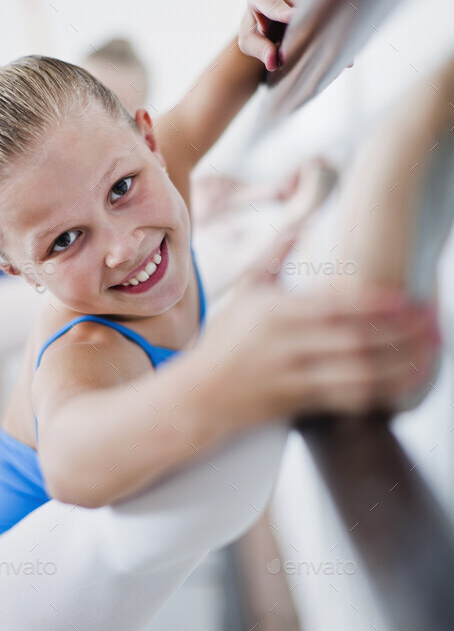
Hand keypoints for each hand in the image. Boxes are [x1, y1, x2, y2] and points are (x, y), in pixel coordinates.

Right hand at [204, 241, 439, 422]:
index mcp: (278, 312)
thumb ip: (274, 257)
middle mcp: (288, 344)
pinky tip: (404, 382)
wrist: (199, 393)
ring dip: (400, 364)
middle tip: (432, 323)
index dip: (376, 304)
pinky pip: (349, 400)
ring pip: (360, 373)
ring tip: (429, 352)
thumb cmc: (223, 338)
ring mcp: (294, 376)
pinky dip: (381, 393)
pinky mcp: (299, 403)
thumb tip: (296, 226)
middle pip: (357, 340)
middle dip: (401, 333)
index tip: (407, 300)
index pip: (336, 306)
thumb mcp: (244, 291)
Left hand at [238, 0, 354, 71]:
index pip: (270, 2)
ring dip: (324, 22)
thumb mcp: (249, 43)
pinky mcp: (315, 0)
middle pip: (297, 1)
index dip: (282, 10)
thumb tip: (273, 62)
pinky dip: (332, 28)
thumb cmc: (254, 33)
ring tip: (334, 41)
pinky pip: (326, 10)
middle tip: (316, 33)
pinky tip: (343, 46)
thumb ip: (259, 50)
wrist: (264, 30)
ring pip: (315, 4)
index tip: (292, 16)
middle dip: (306, 17)